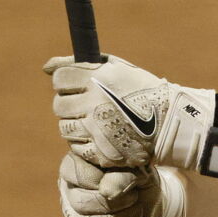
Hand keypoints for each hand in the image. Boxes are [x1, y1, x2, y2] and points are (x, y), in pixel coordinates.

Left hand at [46, 54, 213, 170]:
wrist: (171, 123)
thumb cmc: (142, 89)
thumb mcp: (116, 67)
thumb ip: (79, 63)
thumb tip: (46, 67)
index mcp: (98, 79)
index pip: (60, 78)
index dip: (67, 81)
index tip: (79, 84)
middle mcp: (94, 104)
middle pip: (59, 105)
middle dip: (71, 103)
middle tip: (89, 104)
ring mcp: (97, 131)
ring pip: (65, 128)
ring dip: (77, 124)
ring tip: (97, 120)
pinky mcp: (101, 153)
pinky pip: (77, 148)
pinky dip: (86, 142)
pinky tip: (102, 135)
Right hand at [56, 153, 189, 216]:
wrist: (152, 200)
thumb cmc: (140, 179)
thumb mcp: (138, 170)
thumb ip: (123, 175)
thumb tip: (108, 191)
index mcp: (76, 162)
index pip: (80, 175)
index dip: (108, 182)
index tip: (131, 181)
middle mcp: (68, 187)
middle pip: (80, 203)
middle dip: (115, 205)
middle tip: (135, 199)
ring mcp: (70, 212)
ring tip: (137, 213)